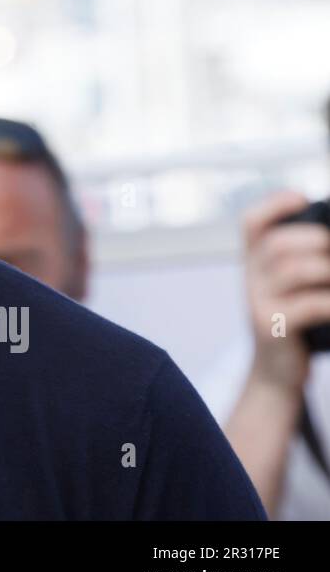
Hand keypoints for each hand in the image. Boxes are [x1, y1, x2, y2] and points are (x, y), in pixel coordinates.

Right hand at [242, 191, 329, 392]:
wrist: (277, 373)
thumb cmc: (296, 324)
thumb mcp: (292, 288)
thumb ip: (306, 263)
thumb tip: (329, 244)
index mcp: (255, 263)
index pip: (251, 223)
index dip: (273, 205)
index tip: (301, 198)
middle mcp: (251, 278)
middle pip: (275, 242)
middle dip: (313, 238)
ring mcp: (259, 302)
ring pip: (291, 269)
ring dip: (326, 268)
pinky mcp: (272, 327)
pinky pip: (309, 305)